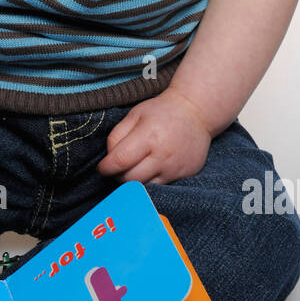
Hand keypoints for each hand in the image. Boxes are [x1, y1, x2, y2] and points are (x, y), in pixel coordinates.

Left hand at [95, 86, 211, 184]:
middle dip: (118, 176)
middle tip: (118, 168)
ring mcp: (176, 168)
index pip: (120, 161)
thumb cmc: (161, 112)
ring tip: (134, 168)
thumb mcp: (134, 115)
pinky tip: (151, 169)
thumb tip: (110, 160)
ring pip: (145, 188)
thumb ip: (116, 136)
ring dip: (134, 182)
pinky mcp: (186, 175)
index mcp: (148, 136)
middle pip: (130, 180)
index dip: (106, 168)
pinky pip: (162, 187)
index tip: (103, 168)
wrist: (196, 112)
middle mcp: (163, 156)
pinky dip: (151, 181)